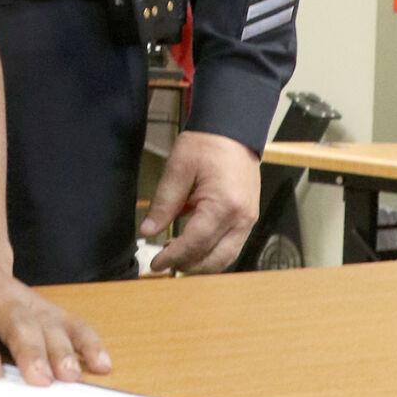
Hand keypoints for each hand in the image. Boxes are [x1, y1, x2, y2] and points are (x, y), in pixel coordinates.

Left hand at [0, 253, 110, 385]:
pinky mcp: (42, 308)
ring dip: (63, 349)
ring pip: (47, 321)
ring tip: (75, 378)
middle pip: (16, 318)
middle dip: (30, 349)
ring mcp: (23, 299)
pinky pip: (70, 322)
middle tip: (41, 380)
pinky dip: (87, 341)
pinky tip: (102, 364)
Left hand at [140, 130, 260, 273]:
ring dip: (202, 264)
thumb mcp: (178, 168)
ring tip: (177, 258)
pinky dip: (213, 253)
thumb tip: (147, 231)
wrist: (233, 130)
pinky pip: (232, 246)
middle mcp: (241, 219)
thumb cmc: (205, 145)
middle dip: (188, 266)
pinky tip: (194, 247)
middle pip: (214, 258)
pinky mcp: (249, 218)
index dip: (174, 256)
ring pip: (226, 257)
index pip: (196, 243)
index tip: (155, 264)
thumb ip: (164, 203)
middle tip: (164, 265)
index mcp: (223, 205)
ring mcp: (249, 220)